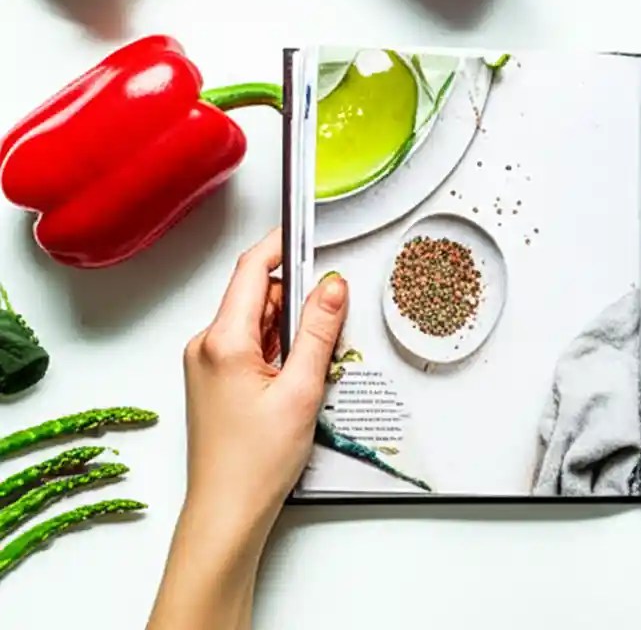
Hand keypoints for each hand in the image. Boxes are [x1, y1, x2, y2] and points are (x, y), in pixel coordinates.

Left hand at [181, 228, 347, 537]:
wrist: (227, 511)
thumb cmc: (255, 463)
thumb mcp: (302, 390)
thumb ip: (318, 331)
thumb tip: (331, 286)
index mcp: (222, 342)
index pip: (252, 269)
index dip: (282, 245)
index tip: (308, 231)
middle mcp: (206, 346)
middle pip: (258, 296)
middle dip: (296, 303)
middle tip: (329, 327)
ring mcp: (208, 363)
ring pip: (257, 323)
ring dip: (289, 333)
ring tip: (308, 373)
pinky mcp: (215, 379)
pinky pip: (251, 346)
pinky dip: (278, 353)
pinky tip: (294, 382)